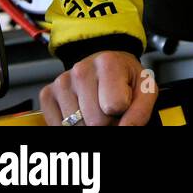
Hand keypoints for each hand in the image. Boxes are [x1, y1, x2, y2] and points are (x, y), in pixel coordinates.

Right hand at [39, 51, 156, 126]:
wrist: (106, 65)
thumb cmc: (125, 79)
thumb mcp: (144, 90)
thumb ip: (140, 112)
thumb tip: (125, 129)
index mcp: (108, 63)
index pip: (115, 106)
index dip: (122, 112)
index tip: (123, 103)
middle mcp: (81, 69)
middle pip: (96, 121)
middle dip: (106, 122)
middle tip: (110, 109)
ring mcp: (62, 82)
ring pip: (76, 126)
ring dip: (89, 124)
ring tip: (97, 109)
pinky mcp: (48, 94)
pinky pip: (57, 126)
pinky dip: (72, 126)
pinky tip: (81, 112)